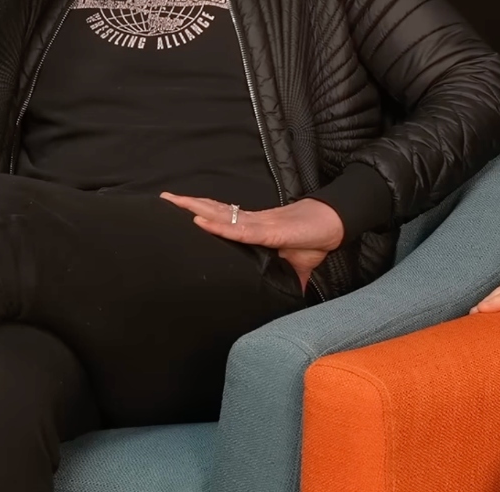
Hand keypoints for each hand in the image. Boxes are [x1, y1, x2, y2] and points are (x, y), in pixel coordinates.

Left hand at [160, 194, 345, 289]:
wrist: (335, 226)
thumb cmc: (315, 240)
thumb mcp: (299, 267)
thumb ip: (290, 281)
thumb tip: (290, 300)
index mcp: (257, 230)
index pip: (225, 220)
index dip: (204, 214)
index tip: (182, 211)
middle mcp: (253, 223)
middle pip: (216, 211)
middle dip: (190, 206)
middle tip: (164, 199)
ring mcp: (259, 225)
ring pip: (221, 215)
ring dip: (196, 209)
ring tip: (173, 202)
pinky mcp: (269, 231)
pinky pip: (239, 229)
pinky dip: (219, 225)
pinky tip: (201, 220)